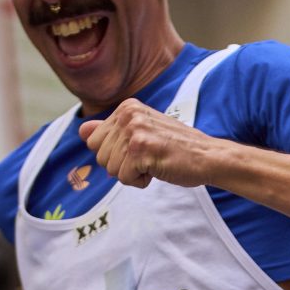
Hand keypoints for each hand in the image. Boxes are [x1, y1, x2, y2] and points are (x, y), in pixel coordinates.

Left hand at [78, 99, 220, 189]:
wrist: (208, 157)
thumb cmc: (177, 149)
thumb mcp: (141, 133)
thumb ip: (110, 131)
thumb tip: (81, 130)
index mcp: (127, 107)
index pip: (94, 141)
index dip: (116, 154)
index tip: (141, 149)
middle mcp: (128, 114)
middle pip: (100, 156)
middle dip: (122, 165)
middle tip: (149, 158)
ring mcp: (134, 130)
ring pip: (111, 169)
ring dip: (132, 174)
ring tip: (155, 162)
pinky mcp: (140, 149)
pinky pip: (124, 178)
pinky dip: (140, 181)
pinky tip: (158, 169)